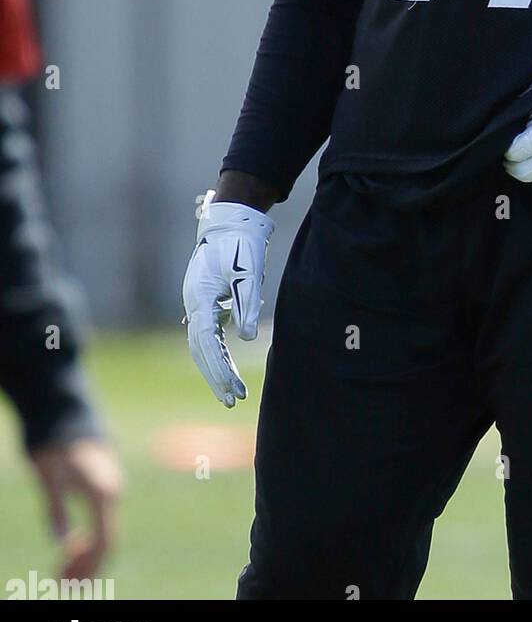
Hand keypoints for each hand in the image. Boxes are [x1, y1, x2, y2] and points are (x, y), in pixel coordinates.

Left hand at [29, 437, 121, 580]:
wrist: (68, 414)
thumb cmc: (56, 445)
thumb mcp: (49, 476)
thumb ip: (56, 508)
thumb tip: (62, 543)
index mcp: (104, 493)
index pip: (104, 541)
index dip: (88, 565)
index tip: (65, 580)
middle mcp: (113, 494)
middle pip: (108, 543)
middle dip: (88, 568)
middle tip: (62, 586)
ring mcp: (111, 493)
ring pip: (106, 536)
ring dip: (88, 559)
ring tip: (63, 575)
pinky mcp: (104, 492)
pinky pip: (103, 525)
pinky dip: (89, 544)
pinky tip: (71, 551)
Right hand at [182, 191, 273, 406]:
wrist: (231, 220)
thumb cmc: (241, 245)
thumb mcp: (248, 274)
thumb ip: (246, 305)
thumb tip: (246, 338)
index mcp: (200, 298)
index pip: (205, 343)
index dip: (218, 369)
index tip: (232, 390)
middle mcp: (193, 303)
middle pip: (200, 349)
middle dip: (216, 376)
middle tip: (234, 401)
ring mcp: (196, 302)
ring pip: (201, 344)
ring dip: (216, 368)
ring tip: (233, 392)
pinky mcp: (204, 300)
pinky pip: (206, 333)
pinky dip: (216, 352)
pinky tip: (226, 368)